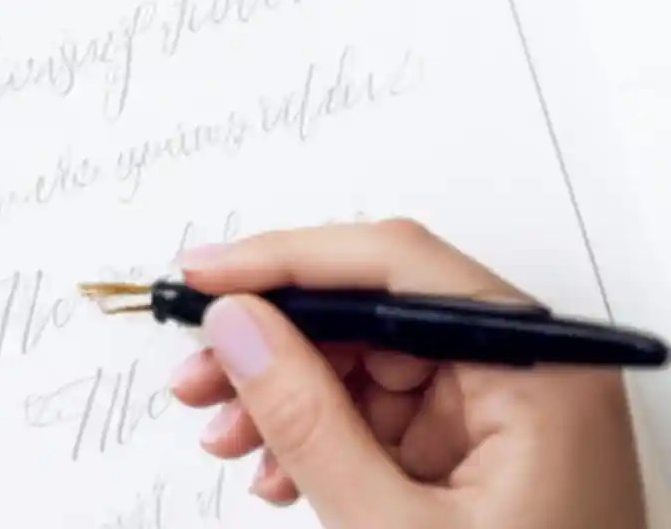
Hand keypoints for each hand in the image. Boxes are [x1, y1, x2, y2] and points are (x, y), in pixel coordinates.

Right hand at [172, 219, 648, 528]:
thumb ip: (306, 419)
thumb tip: (236, 325)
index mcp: (537, 373)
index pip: (398, 265)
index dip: (289, 259)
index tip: (204, 276)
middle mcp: (524, 374)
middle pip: (375, 312)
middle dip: (273, 342)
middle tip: (196, 373)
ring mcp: (498, 414)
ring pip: (364, 363)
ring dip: (281, 395)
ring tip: (224, 438)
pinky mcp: (473, 452)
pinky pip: (375, 414)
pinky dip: (314, 436)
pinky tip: (275, 473)